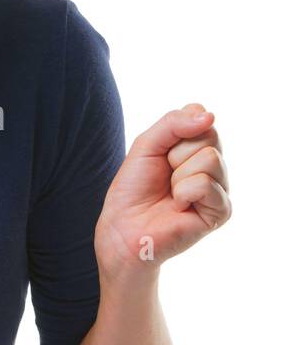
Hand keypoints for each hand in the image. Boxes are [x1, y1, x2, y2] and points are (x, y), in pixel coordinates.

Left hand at [94, 102, 231, 278]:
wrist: (123, 228)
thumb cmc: (134, 189)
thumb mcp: (147, 145)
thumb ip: (173, 123)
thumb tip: (211, 116)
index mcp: (198, 146)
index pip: (200, 116)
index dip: (173, 133)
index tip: (160, 155)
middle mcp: (214, 165)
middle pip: (209, 135)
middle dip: (175, 155)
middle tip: (165, 177)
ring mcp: (220, 187)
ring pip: (210, 158)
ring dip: (178, 176)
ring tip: (171, 194)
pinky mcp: (222, 211)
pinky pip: (206, 183)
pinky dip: (184, 192)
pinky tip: (179, 206)